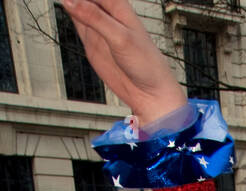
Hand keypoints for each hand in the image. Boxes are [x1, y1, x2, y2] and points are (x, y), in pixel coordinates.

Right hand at [58, 0, 185, 124]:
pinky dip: (68, 11)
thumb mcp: (120, 38)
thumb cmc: (145, 64)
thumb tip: (70, 1)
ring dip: (69, 0)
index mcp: (118, 4)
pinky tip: (62, 4)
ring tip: (61, 0)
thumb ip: (95, 19)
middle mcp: (107, 12)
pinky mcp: (91, 40)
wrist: (149, 92)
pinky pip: (76, 20)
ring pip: (78, 4)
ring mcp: (98, 25)